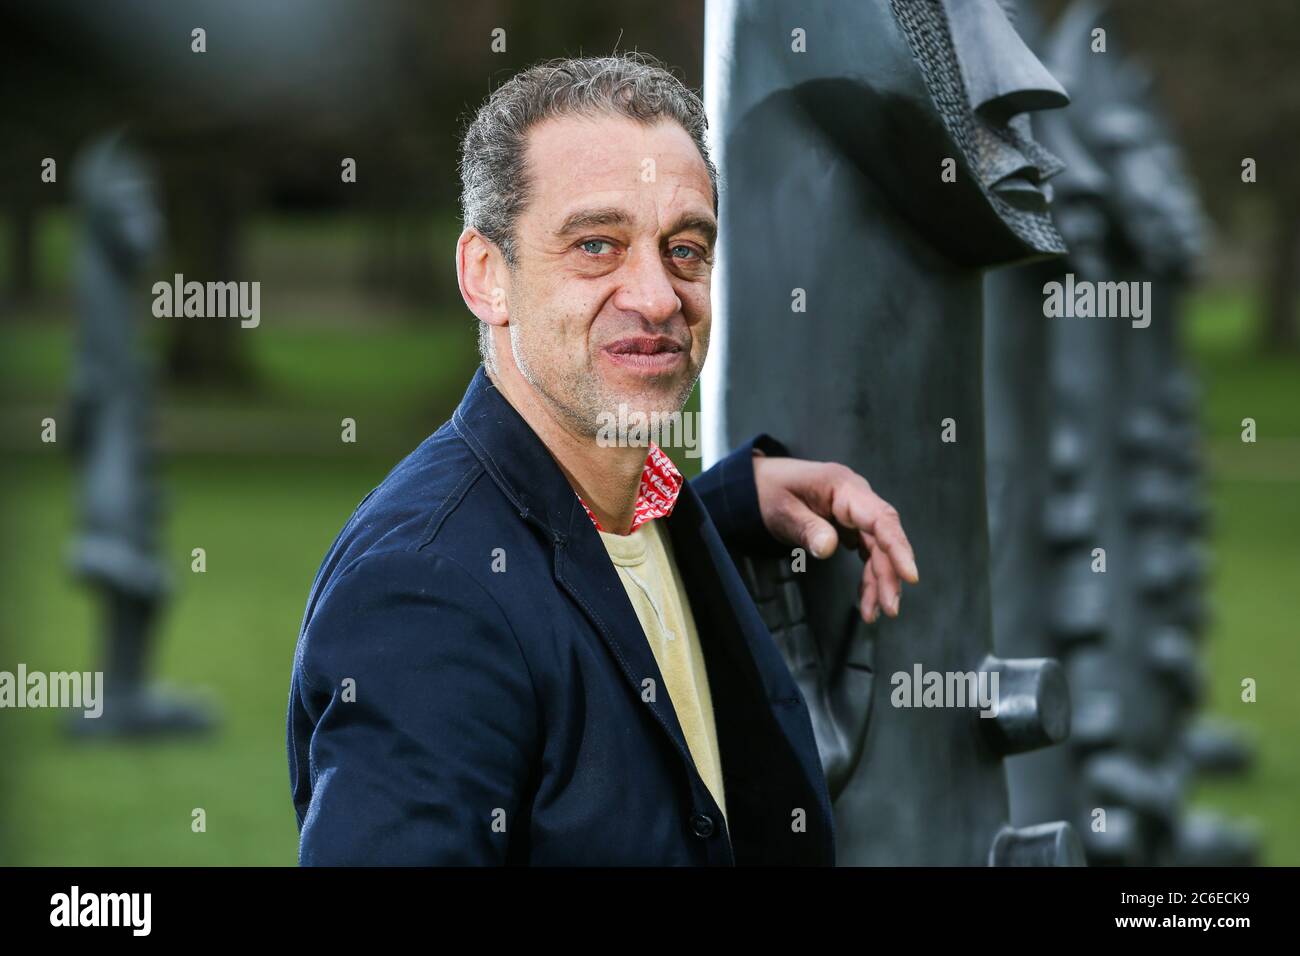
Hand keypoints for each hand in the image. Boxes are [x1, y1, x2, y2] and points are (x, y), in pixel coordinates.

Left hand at [752, 454, 917, 622]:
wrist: (759, 484)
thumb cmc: (770, 492)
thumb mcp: (782, 511)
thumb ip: (807, 528)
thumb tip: (829, 548)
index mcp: (844, 487)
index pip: (881, 518)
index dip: (898, 547)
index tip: (910, 575)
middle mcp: (856, 499)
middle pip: (883, 538)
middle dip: (888, 575)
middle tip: (889, 609)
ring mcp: (855, 513)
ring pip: (878, 549)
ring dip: (879, 580)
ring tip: (874, 613)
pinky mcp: (850, 525)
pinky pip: (868, 551)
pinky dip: (868, 575)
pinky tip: (866, 597)